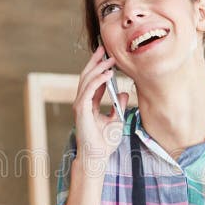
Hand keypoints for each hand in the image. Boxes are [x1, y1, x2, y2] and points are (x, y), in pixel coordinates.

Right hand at [72, 46, 129, 163]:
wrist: (97, 156)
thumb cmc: (104, 143)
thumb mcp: (117, 120)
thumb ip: (119, 106)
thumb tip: (124, 94)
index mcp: (89, 104)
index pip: (92, 81)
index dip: (99, 68)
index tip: (107, 56)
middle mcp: (82, 103)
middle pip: (87, 76)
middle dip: (95, 62)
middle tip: (104, 48)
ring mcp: (80, 105)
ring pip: (87, 80)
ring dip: (98, 68)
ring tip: (109, 59)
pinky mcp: (81, 110)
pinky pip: (88, 90)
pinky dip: (98, 80)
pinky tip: (108, 74)